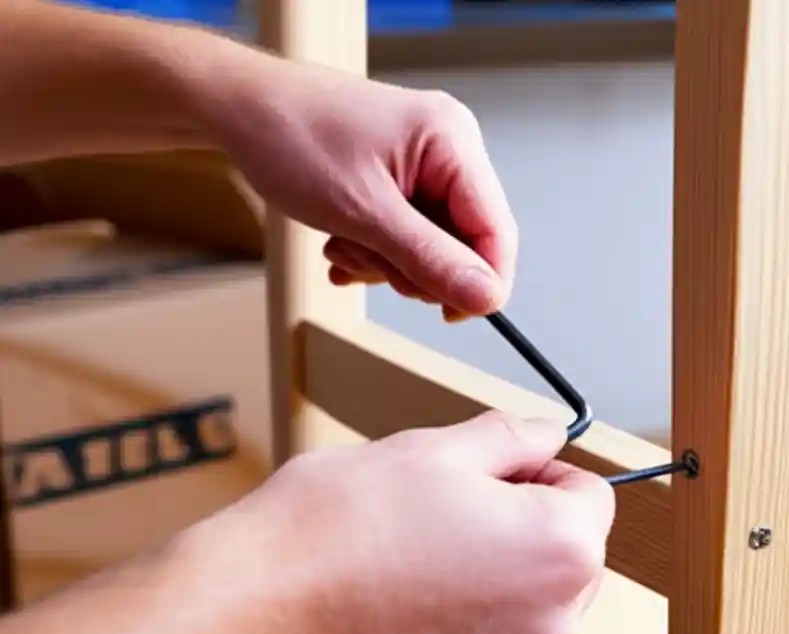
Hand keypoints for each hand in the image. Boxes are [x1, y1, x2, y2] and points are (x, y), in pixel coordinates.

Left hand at [201, 50, 515, 319]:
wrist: (235, 107)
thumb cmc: (290, 138)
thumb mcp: (364, 212)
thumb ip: (431, 258)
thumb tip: (486, 296)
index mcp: (452, 141)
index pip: (496, 229)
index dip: (482, 280)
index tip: (451, 315)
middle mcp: (446, 147)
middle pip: (464, 241)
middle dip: (413, 265)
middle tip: (368, 257)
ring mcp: (422, 161)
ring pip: (431, 245)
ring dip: (385, 260)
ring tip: (344, 242)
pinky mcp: (398, 175)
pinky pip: (407, 233)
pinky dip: (375, 249)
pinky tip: (341, 241)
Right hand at [204, 411, 614, 633]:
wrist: (259, 612)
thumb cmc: (338, 526)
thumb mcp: (435, 447)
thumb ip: (513, 437)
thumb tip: (547, 435)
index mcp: (563, 549)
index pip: (593, 494)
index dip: (540, 473)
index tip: (491, 476)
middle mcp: (557, 622)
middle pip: (572, 554)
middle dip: (526, 526)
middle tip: (447, 513)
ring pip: (535, 602)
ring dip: (499, 576)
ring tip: (420, 557)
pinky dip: (472, 624)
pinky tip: (412, 601)